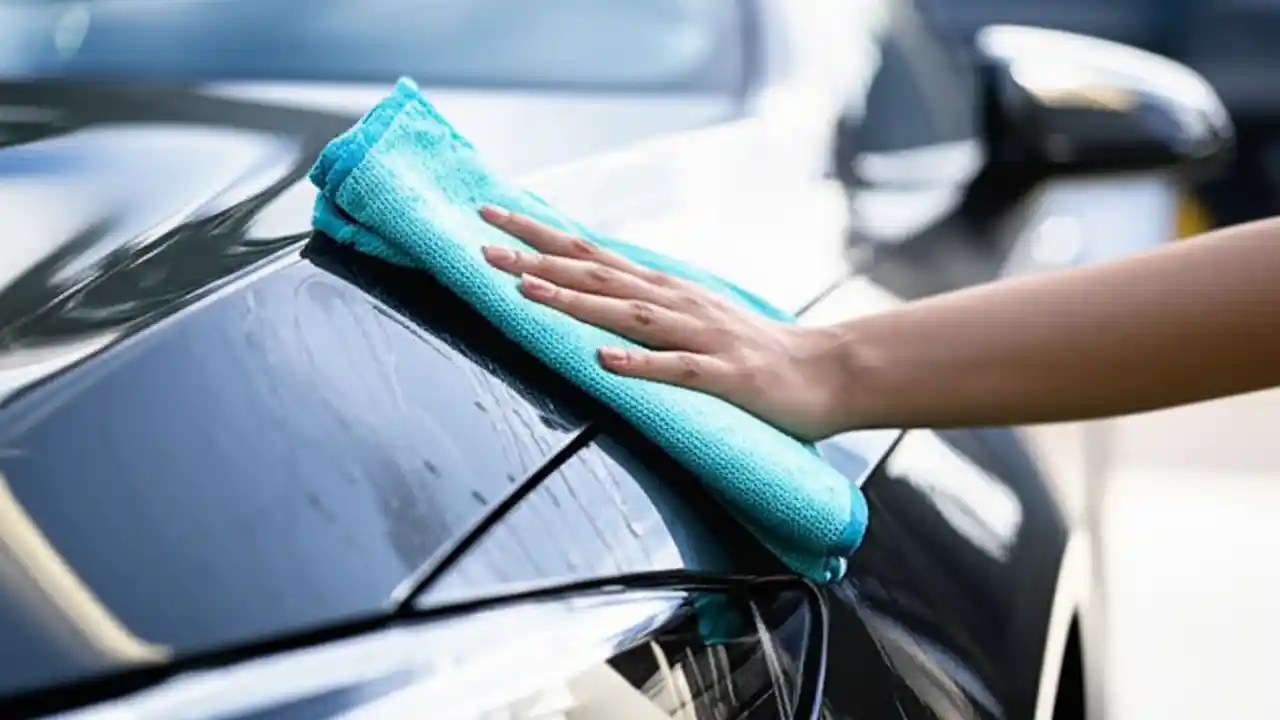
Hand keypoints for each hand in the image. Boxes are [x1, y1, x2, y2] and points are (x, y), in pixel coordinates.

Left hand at [479, 205, 841, 439]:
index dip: (540, 237)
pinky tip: (603, 360)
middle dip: (538, 259)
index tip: (493, 220)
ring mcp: (700, 338)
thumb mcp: (690, 319)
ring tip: (526, 290)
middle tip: (485, 244)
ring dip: (575, 302)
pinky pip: (676, 371)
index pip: (591, 255)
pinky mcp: (724, 376)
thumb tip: (591, 296)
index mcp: (664, 290)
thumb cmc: (753, 351)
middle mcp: (676, 304)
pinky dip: (638, 364)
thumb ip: (644, 308)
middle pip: (597, 276)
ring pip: (628, 315)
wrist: (826, 371)